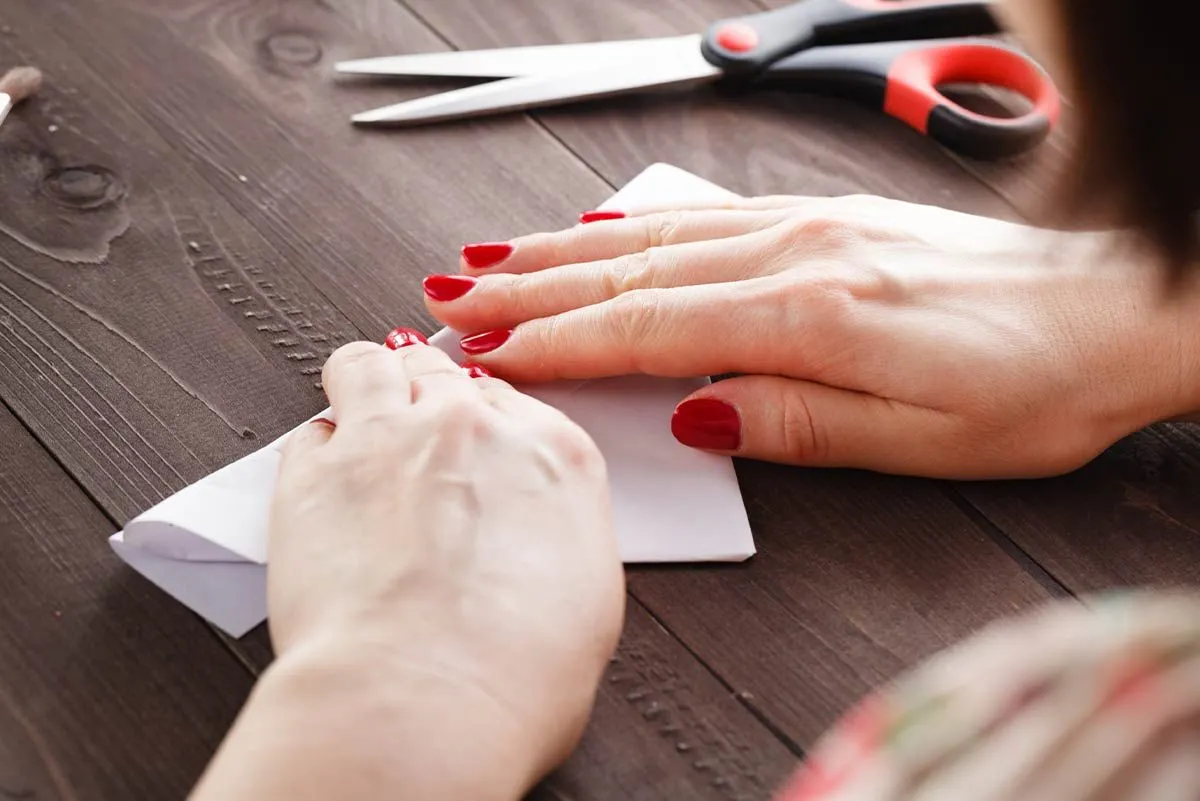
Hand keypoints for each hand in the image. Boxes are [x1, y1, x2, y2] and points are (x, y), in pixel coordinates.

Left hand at [192, 333, 623, 800]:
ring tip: (364, 421)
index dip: (486, 421)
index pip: (512, 401)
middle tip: (419, 437)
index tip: (475, 443)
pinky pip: (308, 431)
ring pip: (367, 365)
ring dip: (366, 385)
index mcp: (553, 454)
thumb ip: (556, 537)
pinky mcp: (313, 472)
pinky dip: (316, 452)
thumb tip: (533, 543)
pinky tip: (326, 486)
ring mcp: (387, 438)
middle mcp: (470, 428)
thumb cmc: (513, 672)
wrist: (423, 696)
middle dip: (426, 394)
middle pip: (441, 372)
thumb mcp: (588, 602)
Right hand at [425, 196, 1199, 478]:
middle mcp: (796, 256)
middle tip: (450, 300)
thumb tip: (694, 411)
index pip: (648, 329)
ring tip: (488, 259)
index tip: (486, 354)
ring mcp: (806, 227)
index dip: (557, 343)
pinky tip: (594, 231)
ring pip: (654, 237)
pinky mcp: (822, 219)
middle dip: (528, 288)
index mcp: (811, 317)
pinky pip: (702, 217)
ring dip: (561, 250)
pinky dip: (632, 225)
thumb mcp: (918, 443)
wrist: (1109, 313)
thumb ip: (794, 422)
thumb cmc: (1028, 387)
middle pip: (631, 273)